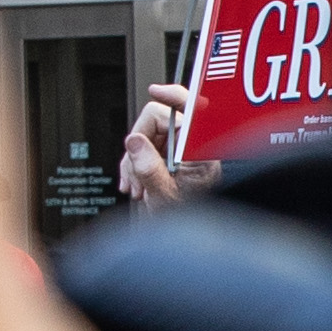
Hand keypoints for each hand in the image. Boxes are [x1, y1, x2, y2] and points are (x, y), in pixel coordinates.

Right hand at [117, 82, 198, 209]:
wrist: (186, 239)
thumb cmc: (188, 220)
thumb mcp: (164, 195)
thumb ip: (148, 168)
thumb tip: (134, 141)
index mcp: (197, 149)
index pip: (189, 108)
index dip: (173, 94)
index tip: (155, 91)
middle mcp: (190, 146)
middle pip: (155, 123)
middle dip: (138, 146)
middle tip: (134, 174)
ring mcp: (179, 153)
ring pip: (146, 138)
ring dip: (134, 162)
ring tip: (136, 188)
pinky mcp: (169, 161)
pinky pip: (146, 150)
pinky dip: (135, 166)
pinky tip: (135, 186)